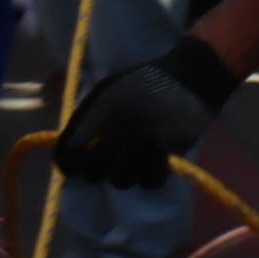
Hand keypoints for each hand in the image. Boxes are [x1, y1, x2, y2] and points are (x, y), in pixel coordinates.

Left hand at [57, 34, 238, 186]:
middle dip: (95, 172)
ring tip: (131, 160)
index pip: (67, 151)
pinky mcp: (169, 153)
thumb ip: (89, 117)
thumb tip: (72, 147)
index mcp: (97, 111)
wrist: (191, 76)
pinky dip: (150, 177)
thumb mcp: (108, 89)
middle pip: (92, 174)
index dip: (68, 163)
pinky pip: (150, 182)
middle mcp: (117, 130)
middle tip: (106, 162)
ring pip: (120, 182)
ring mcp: (144, 143)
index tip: (76, 164)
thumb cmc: (145, 80)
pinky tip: (151, 165)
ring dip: (124, 175)